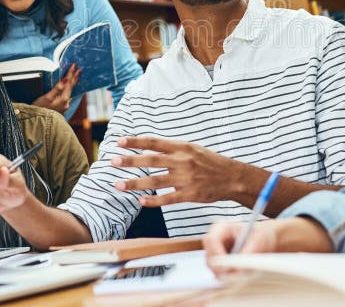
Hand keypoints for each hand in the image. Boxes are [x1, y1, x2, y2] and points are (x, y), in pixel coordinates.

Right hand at [33, 63, 80, 113]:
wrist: (38, 124)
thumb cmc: (40, 110)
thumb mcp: (47, 98)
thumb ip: (56, 88)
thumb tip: (65, 80)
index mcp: (63, 98)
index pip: (68, 82)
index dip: (71, 73)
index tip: (74, 65)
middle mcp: (66, 103)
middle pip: (71, 87)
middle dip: (74, 77)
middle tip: (79, 69)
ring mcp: (64, 107)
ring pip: (69, 92)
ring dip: (72, 84)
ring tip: (76, 78)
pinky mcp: (61, 109)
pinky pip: (66, 97)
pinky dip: (68, 91)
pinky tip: (68, 91)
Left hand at [111, 136, 241, 206]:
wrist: (231, 177)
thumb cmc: (209, 162)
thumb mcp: (192, 149)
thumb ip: (172, 149)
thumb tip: (150, 148)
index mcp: (181, 147)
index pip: (154, 143)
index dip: (136, 142)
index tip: (120, 142)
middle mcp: (181, 161)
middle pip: (151, 160)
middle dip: (130, 161)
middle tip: (112, 162)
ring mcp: (185, 179)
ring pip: (155, 181)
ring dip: (135, 183)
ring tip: (118, 185)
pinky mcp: (189, 194)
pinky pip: (167, 198)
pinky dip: (153, 201)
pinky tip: (141, 201)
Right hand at [204, 217, 330, 271]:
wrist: (278, 241)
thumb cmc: (269, 235)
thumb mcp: (263, 238)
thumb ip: (251, 251)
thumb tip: (239, 269)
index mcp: (221, 229)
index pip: (210, 244)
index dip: (219, 258)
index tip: (232, 269)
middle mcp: (217, 243)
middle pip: (211, 262)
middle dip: (224, 272)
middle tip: (241, 279)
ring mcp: (221, 257)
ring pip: (218, 273)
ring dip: (232, 278)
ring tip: (251, 275)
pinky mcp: (228, 269)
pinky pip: (227, 279)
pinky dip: (237, 281)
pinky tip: (249, 278)